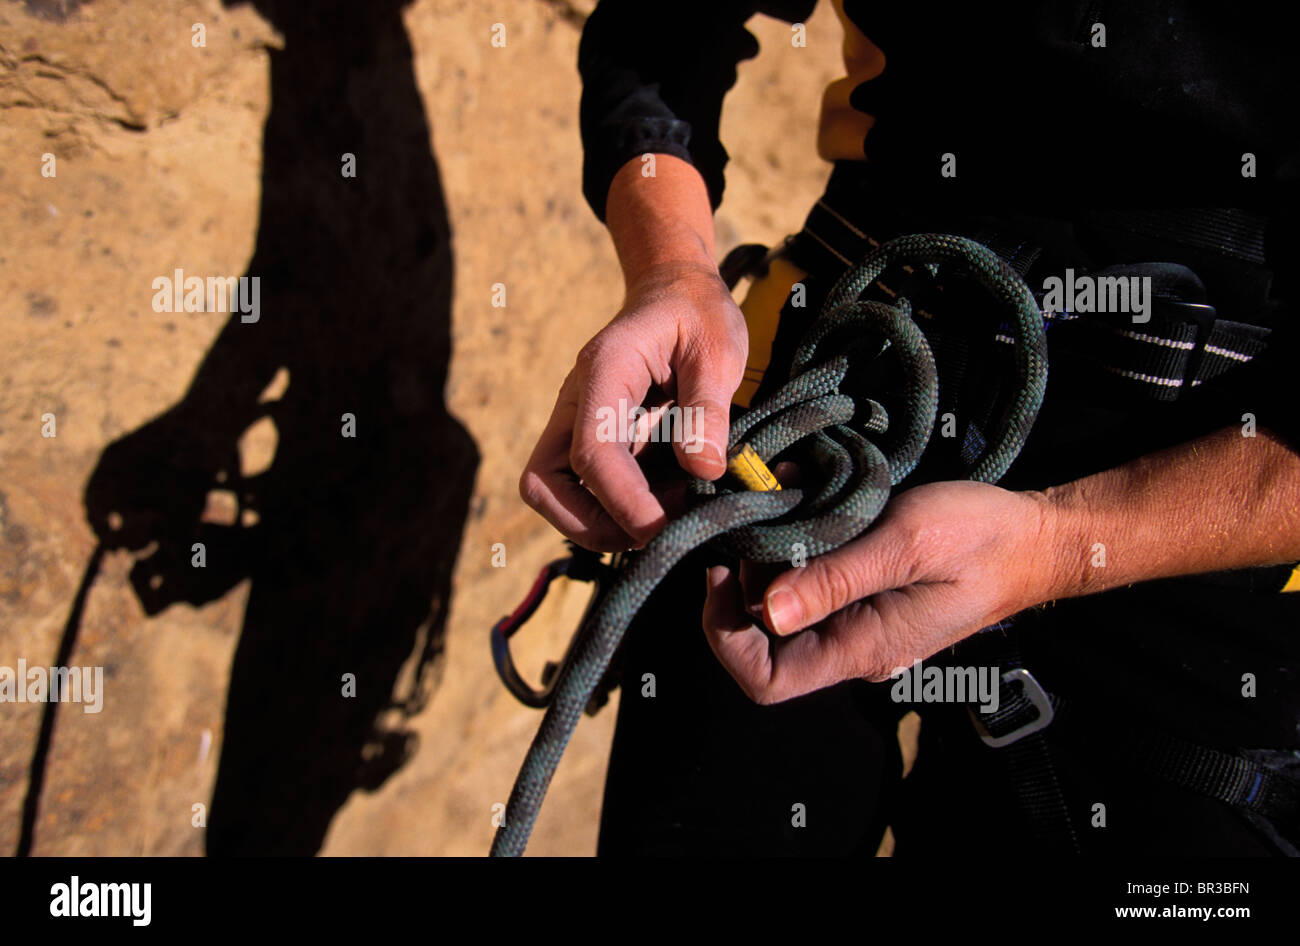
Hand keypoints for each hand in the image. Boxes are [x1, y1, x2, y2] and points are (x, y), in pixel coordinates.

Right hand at [520, 261, 746, 549]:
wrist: (674, 291)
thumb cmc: (697, 314)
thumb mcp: (719, 349)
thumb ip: (709, 407)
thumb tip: (703, 469)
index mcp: (605, 371)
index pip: (591, 452)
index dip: (624, 502)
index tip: (665, 529)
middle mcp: (576, 401)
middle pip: (544, 484)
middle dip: (594, 524)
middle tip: (657, 530)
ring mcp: (577, 421)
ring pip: (553, 493)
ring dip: (601, 522)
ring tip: (665, 516)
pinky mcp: (591, 437)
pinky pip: (581, 488)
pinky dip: (615, 510)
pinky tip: (664, 500)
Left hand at [702, 480, 1056, 702]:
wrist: (1035, 537)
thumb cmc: (981, 540)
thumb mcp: (906, 545)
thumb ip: (837, 579)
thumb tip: (765, 610)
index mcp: (860, 648)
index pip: (765, 679)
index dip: (724, 634)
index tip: (719, 570)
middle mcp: (851, 643)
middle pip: (762, 634)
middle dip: (745, 574)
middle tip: (757, 512)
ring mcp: (857, 619)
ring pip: (783, 599)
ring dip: (770, 547)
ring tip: (784, 492)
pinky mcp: (864, 591)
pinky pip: (812, 576)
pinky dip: (797, 537)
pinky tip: (807, 493)